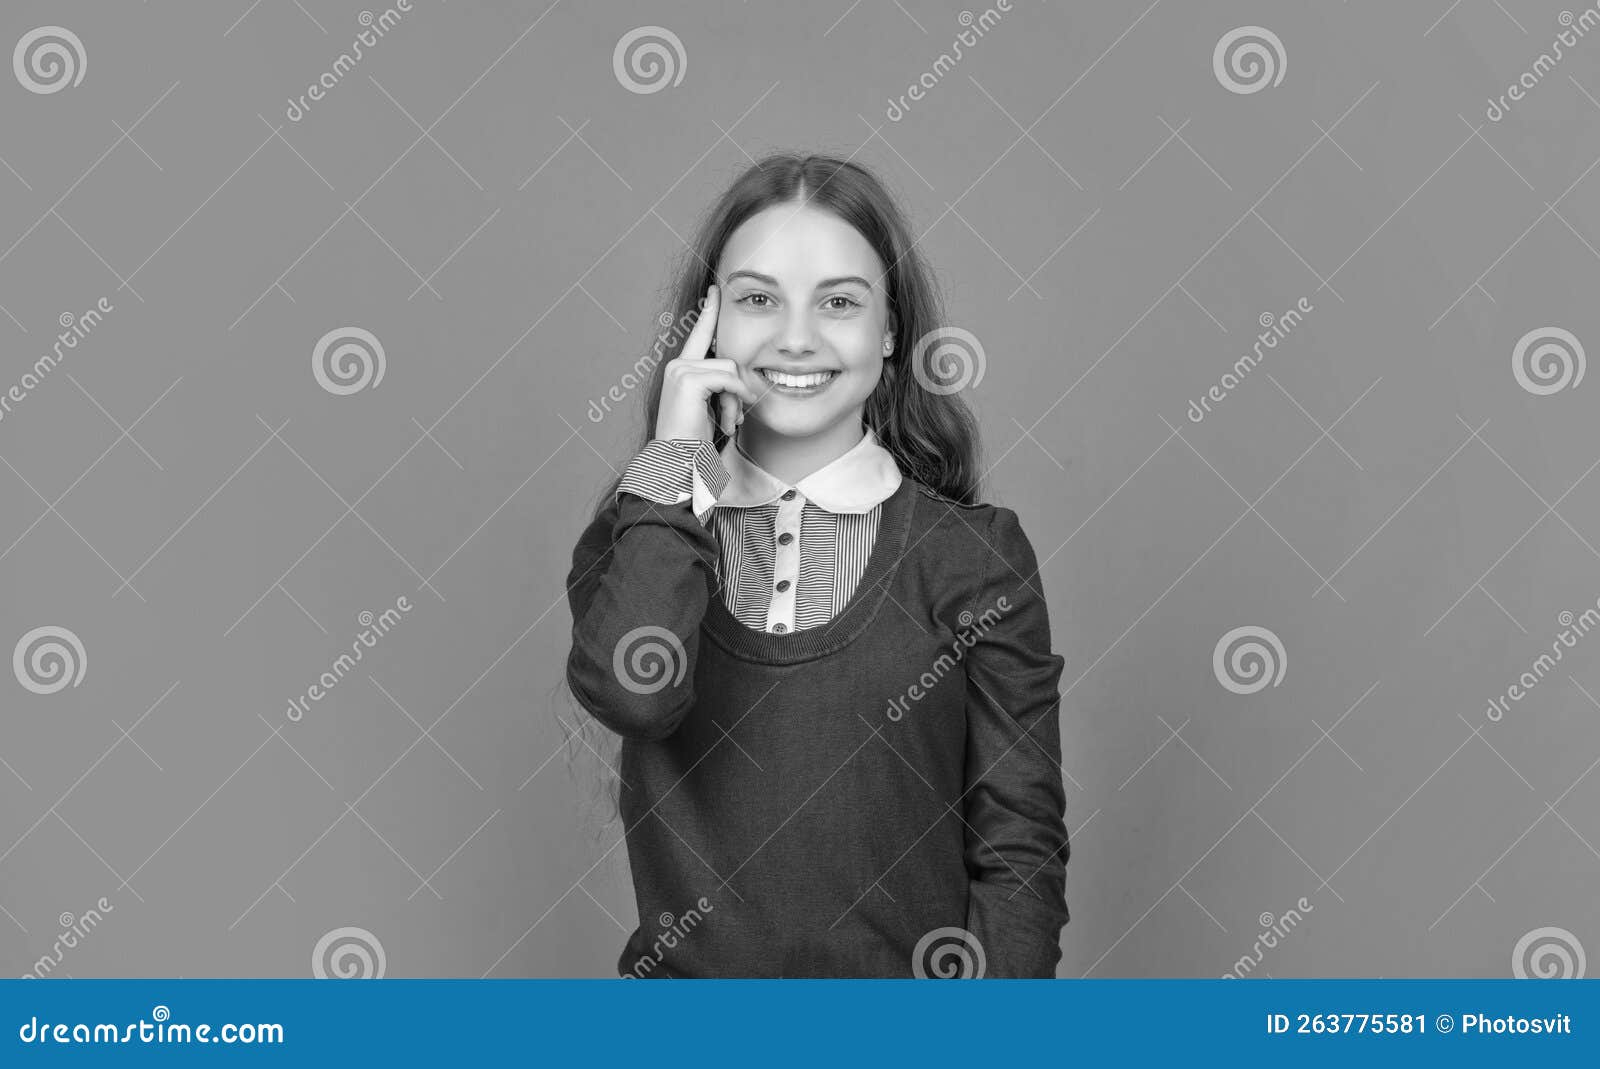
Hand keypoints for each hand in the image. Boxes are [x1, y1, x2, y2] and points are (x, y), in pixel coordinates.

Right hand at [654, 284, 757, 441]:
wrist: (677, 462)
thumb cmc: (694, 441)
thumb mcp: (712, 408)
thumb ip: (722, 388)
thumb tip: (747, 381)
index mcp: (681, 370)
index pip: (699, 334)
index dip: (709, 312)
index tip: (716, 291)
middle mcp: (677, 366)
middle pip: (728, 359)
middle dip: (738, 390)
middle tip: (735, 418)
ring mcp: (681, 371)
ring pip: (731, 369)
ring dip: (737, 400)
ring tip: (729, 423)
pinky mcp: (689, 380)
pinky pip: (729, 379)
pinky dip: (736, 398)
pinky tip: (731, 420)